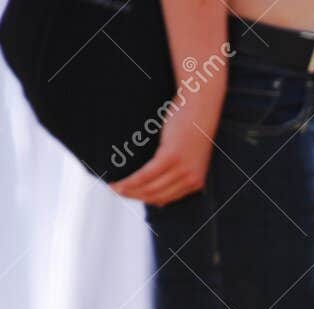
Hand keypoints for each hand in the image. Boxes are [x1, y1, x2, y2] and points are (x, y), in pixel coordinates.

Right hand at [111, 85, 223, 205]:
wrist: (201, 106)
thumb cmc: (191, 125)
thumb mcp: (187, 152)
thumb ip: (177, 167)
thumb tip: (153, 176)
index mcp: (195, 182)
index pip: (165, 198)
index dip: (144, 198)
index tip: (128, 193)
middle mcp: (190, 180)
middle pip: (155, 196)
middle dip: (133, 195)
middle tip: (115, 190)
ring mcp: (182, 170)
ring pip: (149, 188)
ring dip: (128, 190)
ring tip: (112, 186)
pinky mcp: (171, 157)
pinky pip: (146, 175)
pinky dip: (130, 180)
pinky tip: (118, 181)